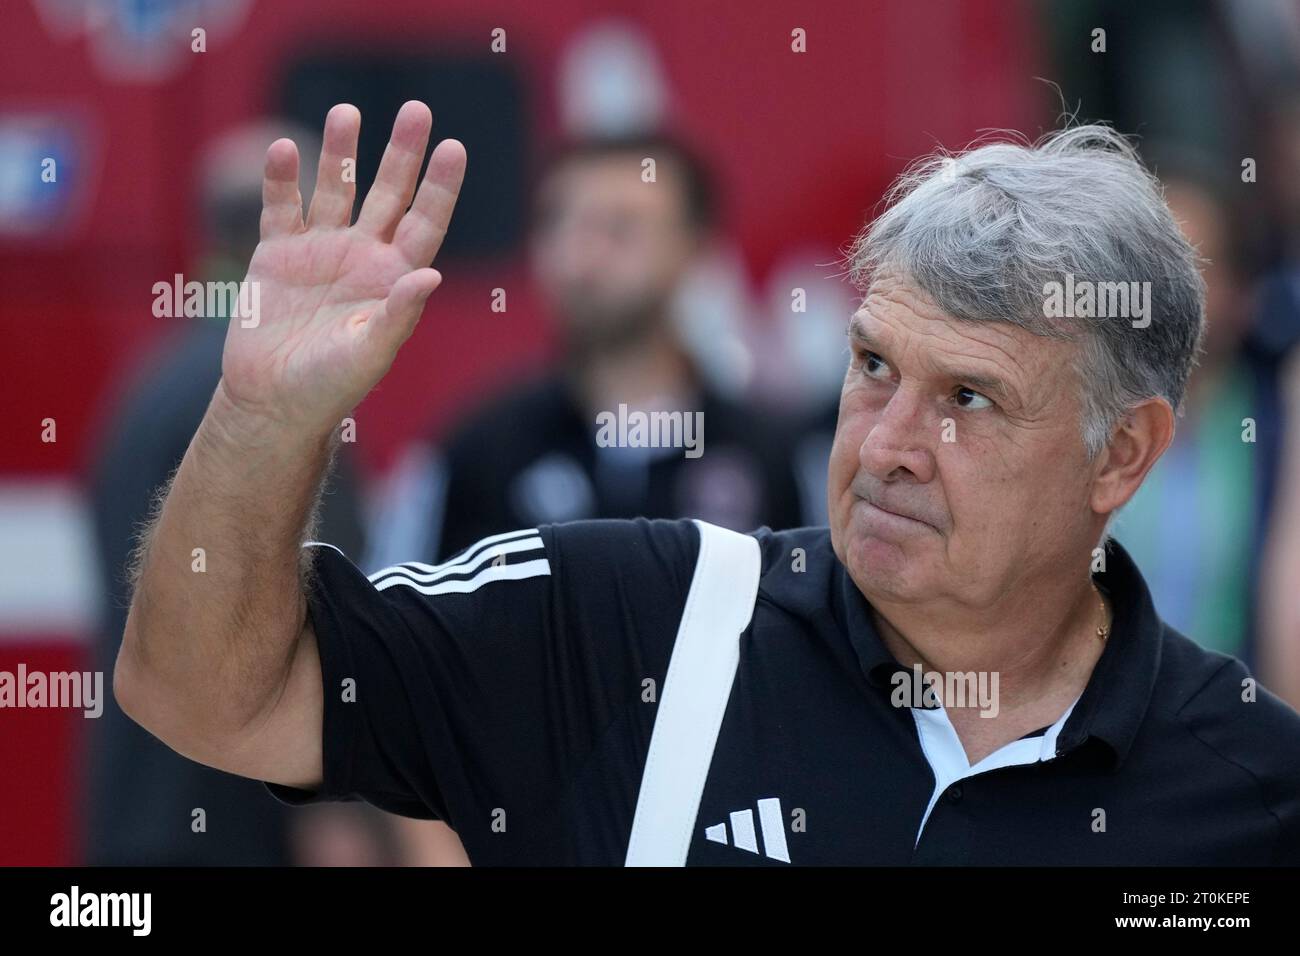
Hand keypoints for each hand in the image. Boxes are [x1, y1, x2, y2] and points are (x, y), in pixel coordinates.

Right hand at [219, 101, 465, 430]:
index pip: (425, 222)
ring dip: (341, 151)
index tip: (454, 147)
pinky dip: (282, 180)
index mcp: (394, 279)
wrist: (272, 403)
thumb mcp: (369, 353)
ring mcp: (320, 251)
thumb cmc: (330, 388)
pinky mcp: (278, 255)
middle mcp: (363, 257)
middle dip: (401, 153)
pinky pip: (282, 207)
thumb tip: (429, 274)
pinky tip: (285, 150)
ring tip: (347, 111)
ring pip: (336, 189)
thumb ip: (398, 314)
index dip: (440, 187)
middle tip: (416, 109)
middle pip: (388, 193)